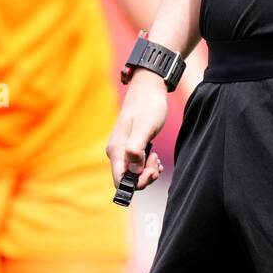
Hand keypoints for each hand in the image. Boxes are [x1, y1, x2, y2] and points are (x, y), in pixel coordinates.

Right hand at [106, 68, 167, 192]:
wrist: (149, 88)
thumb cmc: (148, 106)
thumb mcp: (145, 127)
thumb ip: (136, 150)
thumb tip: (133, 170)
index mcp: (116, 149)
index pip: (120, 181)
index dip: (136, 183)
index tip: (151, 171)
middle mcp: (116, 151)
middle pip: (127, 179)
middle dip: (144, 176)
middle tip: (156, 162)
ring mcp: (122, 149)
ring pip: (133, 173)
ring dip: (147, 171)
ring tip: (157, 158)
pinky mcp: (130, 147)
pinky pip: (136, 165)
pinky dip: (147, 166)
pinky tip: (155, 158)